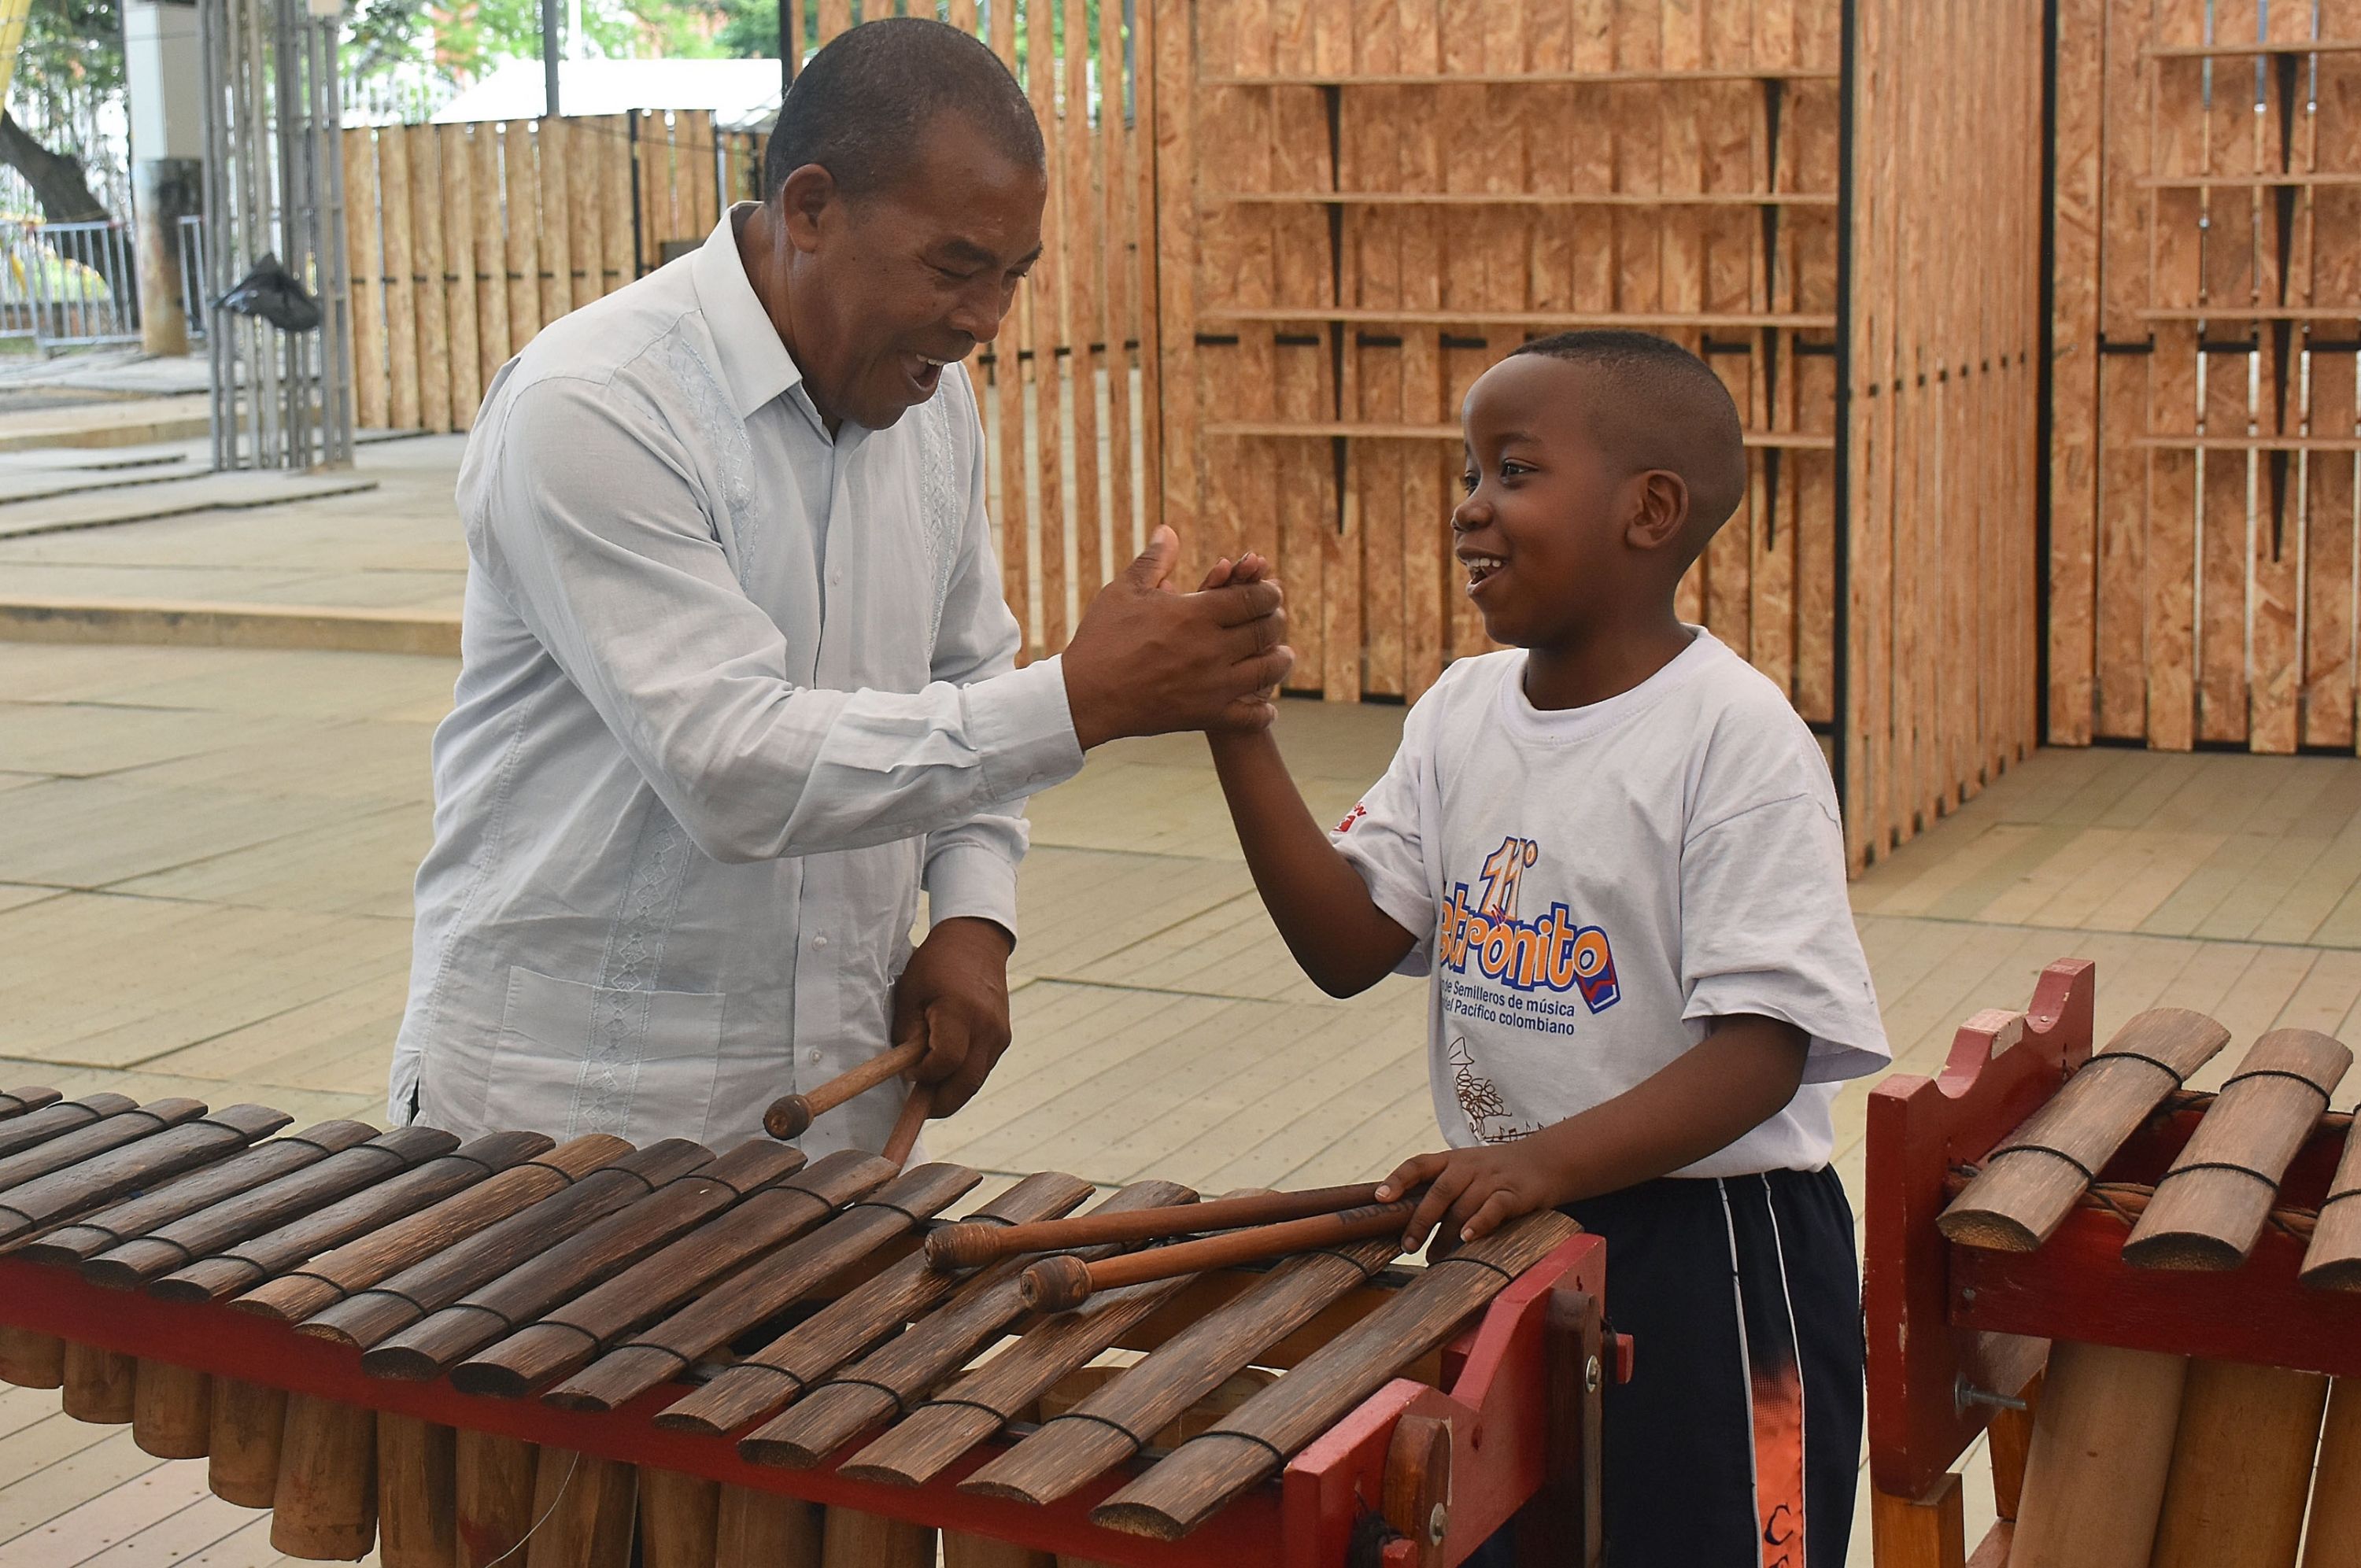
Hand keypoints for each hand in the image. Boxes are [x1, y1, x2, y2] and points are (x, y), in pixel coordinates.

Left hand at [889, 916, 1015, 1116]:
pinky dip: (962, 1075)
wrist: (977, 942)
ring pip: (975, 1081)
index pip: (945, 1063)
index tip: (908, 1074)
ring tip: (927, 1086)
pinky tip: (944, 1069)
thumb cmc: (935, 966)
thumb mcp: (910, 993)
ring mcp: (999, 1035)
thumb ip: (908, 1034)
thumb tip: (908, 1071)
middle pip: (965, 1084)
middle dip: (940, 1103)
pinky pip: (982, 1068)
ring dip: (951, 1091)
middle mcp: (987, 1028)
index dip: (924, 1076)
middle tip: (916, 1106)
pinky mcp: (1003, 1038)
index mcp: (961, 1012)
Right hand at [1062, 526, 1293, 747]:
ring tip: (1281, 655)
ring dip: (1279, 661)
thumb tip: (1169, 530)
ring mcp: (1212, 686)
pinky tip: (1265, 703)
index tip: (1269, 592)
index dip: (1268, 592)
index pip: (1254, 598)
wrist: (1085, 695)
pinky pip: (1249, 717)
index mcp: (1196, 614)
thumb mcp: (1125, 591)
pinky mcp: (1205, 715)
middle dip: (1275, 621)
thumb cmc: (1102, 638)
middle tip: (1275, 620)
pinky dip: (1262, 710)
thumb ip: (1155, 560)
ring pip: (1267, 671)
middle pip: (1266, 631)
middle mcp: (1211, 649)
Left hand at [1376, 1141, 1568, 1250]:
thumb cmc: (1495, 1174)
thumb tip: (1403, 1222)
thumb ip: (1439, 1190)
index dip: (1398, 1179)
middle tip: (1408, 1246)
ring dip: (1446, 1235)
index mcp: (1451, 1160)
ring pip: (1464, 1205)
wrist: (1545, 1161)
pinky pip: (1495, 1207)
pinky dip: (1480, 1222)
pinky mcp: (1515, 1194)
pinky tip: (1468, 1239)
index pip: (1419, 1164)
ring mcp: (1492, 1179)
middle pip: (1440, 1192)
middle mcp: (1469, 1166)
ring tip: (1433, 1258)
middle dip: (1421, 1220)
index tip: (1380, 1198)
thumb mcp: (1466, 1172)